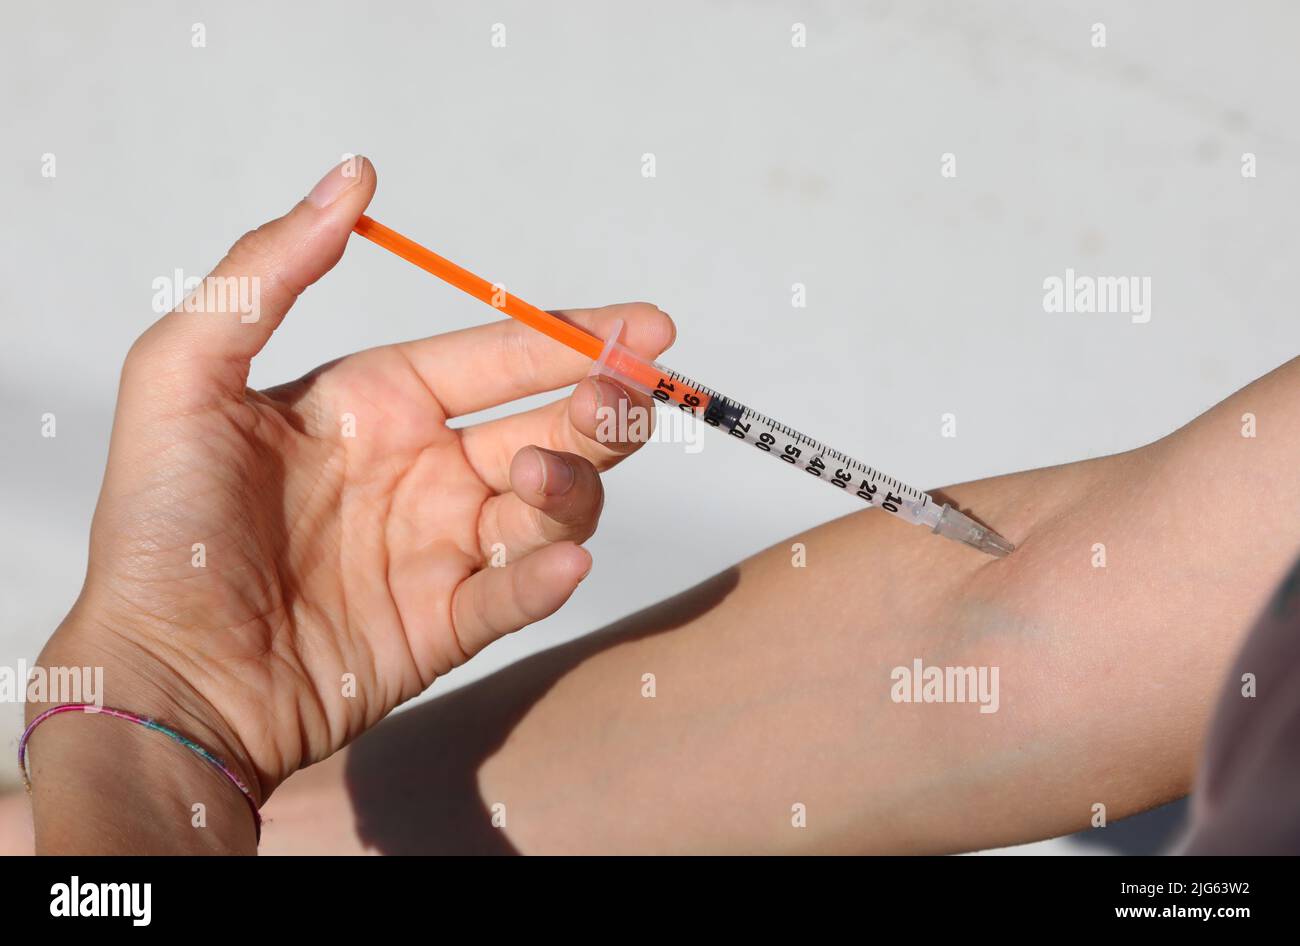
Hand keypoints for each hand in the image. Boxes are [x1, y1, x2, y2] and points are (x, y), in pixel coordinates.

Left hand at [33, 158, 674, 809]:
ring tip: (537, 475)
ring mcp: (440, 548)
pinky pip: (519, 592)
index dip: (576, 337)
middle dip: (603, 405)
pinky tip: (557, 560)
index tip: (647, 327)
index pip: (500, 356)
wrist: (158, 673)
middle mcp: (423, 470)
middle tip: (631, 394)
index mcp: (379, 404)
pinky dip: (548, 576)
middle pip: (550, 423)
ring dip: (571, 485)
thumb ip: (269, 270)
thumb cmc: (158, 526)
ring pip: (553, 505)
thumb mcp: (186, 373)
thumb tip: (354, 175)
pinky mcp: (447, 623)